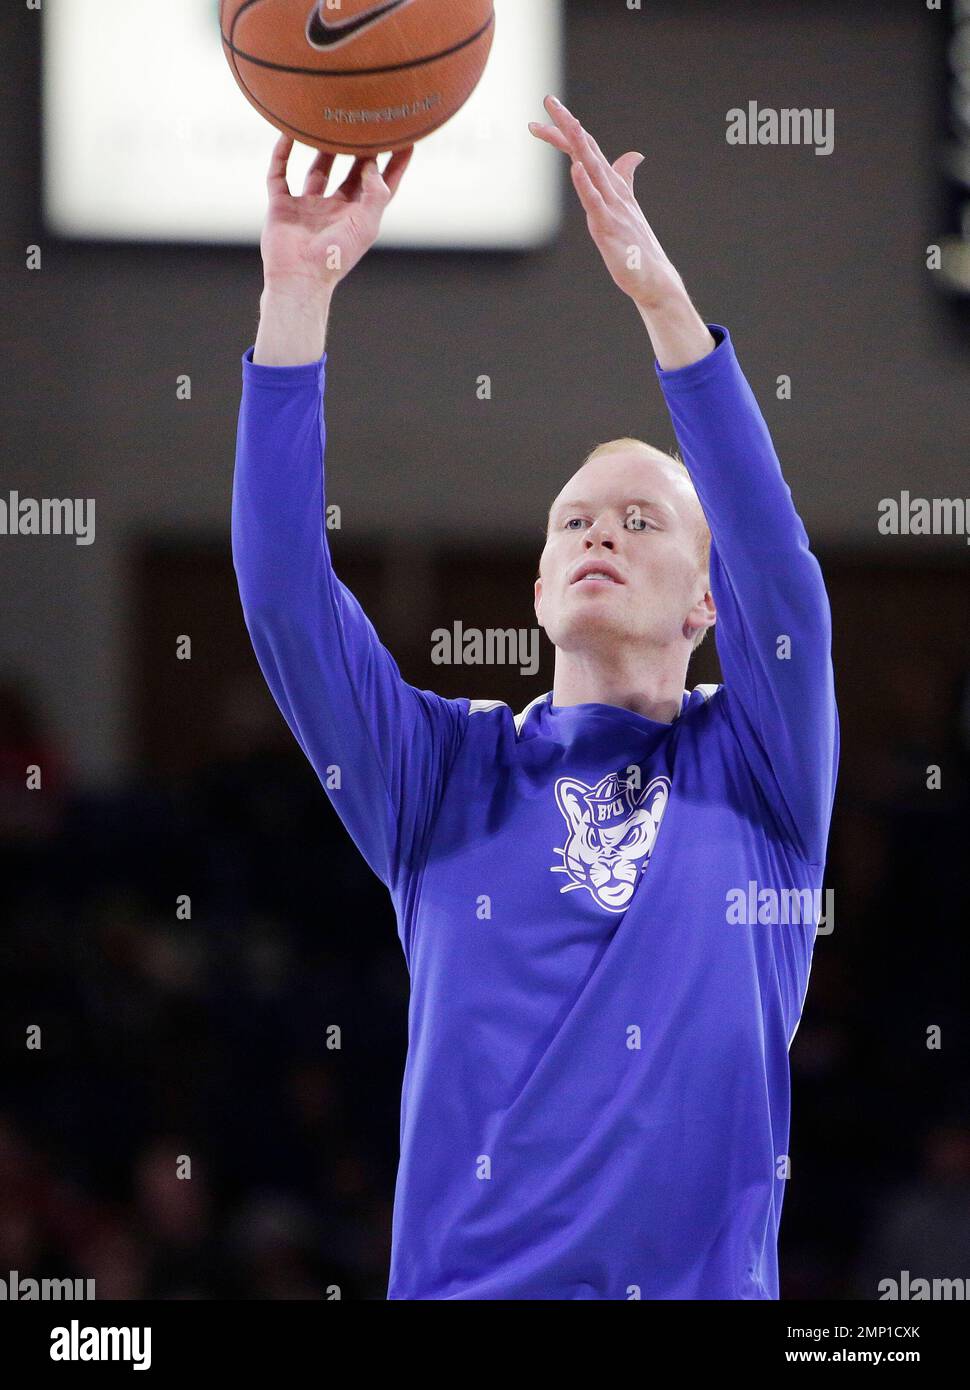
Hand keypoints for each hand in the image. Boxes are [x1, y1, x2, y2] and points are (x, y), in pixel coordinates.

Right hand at [261, 134, 412, 298]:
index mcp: (357, 216)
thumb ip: (374, 194)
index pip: (381, 184)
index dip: (394, 163)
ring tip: (327, 121)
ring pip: (317, 169)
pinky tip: (287, 134)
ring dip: (321, 148)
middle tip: (363, 121)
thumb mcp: (364, 225)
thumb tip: (372, 163)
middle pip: (349, 171)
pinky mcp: (282, 206)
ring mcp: (308, 207)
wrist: (300, 277)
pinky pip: (280, 174)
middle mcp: (334, 209)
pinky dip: (281, 154)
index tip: (405, 138)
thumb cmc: (336, 257)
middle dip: (357, 148)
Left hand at [529, 96, 686, 310]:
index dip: (566, 131)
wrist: (653, 277)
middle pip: (587, 150)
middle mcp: (612, 190)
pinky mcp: (609, 227)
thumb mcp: (626, 207)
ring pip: (592, 169)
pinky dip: (585, 184)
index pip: (587, 150)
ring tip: (567, 121)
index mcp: (613, 186)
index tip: (544, 114)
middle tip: (548, 100)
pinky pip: (595, 202)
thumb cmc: (637, 246)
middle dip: (567, 124)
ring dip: (578, 144)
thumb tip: (633, 156)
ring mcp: (612, 207)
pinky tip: (575, 168)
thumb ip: (625, 179)